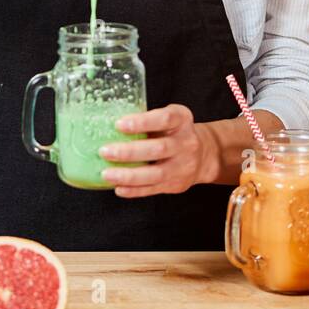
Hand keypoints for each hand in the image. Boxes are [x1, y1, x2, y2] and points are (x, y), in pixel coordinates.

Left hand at [98, 104, 218, 197]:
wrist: (203, 155)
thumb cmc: (174, 132)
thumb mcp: (168, 119)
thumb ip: (145, 120)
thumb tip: (105, 125)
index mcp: (182, 120)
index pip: (165, 119)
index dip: (142, 122)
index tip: (118, 124)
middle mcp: (186, 143)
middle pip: (158, 149)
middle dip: (129, 152)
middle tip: (105, 151)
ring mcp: (183, 166)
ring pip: (156, 174)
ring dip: (128, 175)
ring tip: (107, 174)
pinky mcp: (176, 184)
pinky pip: (154, 189)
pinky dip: (134, 190)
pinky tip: (119, 188)